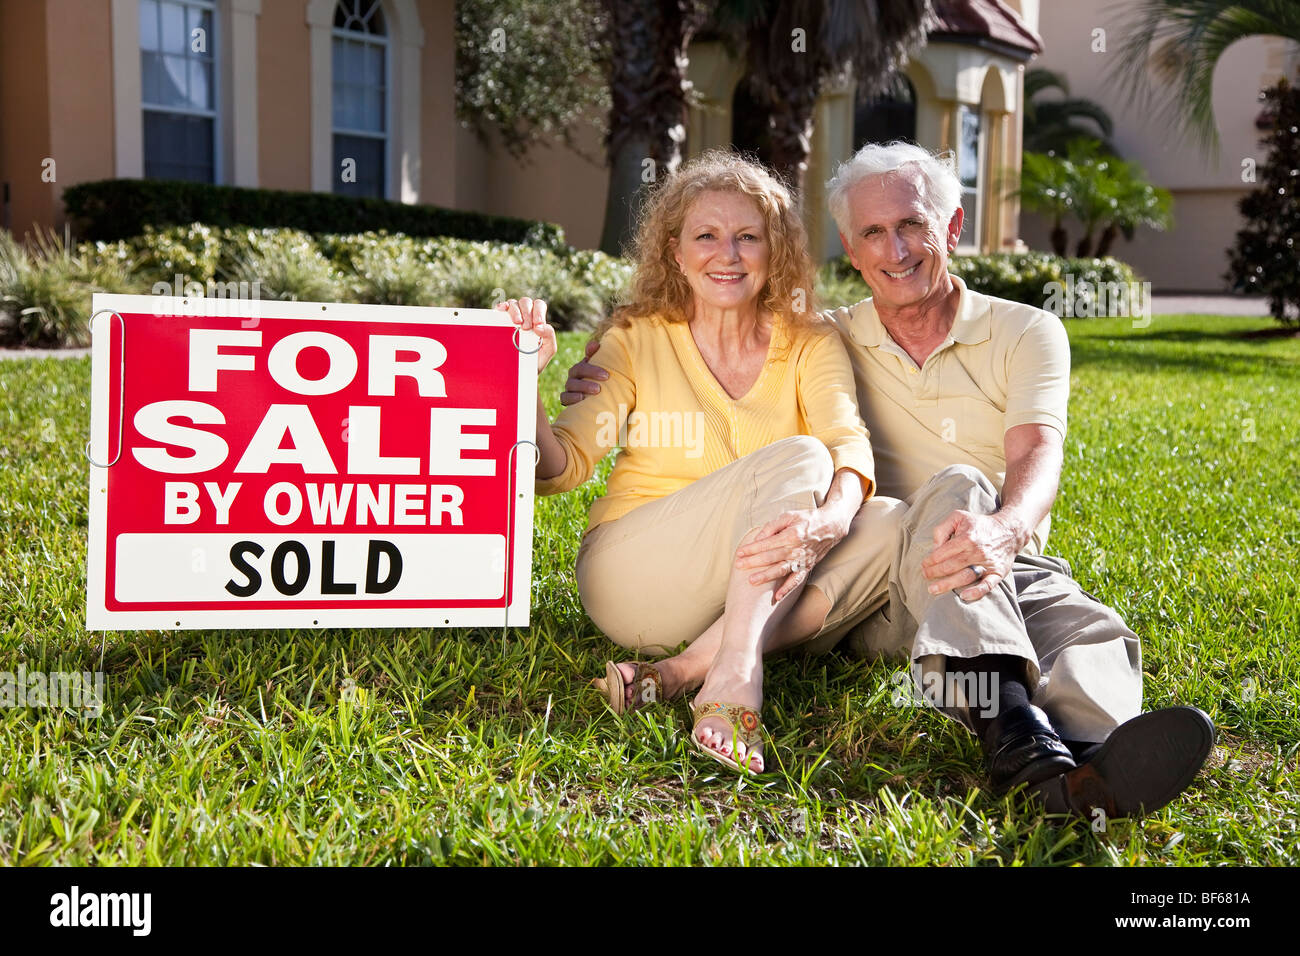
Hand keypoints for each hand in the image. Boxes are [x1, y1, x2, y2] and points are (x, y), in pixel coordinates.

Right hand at [496, 297, 556, 371]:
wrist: (520, 371)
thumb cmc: (535, 359)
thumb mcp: (548, 349)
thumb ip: (549, 336)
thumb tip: (539, 326)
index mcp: (537, 319)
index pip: (539, 306)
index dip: (538, 312)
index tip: (536, 326)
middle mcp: (525, 314)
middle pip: (526, 302)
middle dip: (527, 313)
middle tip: (526, 328)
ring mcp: (512, 316)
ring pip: (514, 303)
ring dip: (516, 311)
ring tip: (517, 323)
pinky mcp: (500, 320)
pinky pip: (501, 308)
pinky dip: (502, 306)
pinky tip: (502, 310)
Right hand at [560, 338, 607, 404]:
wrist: (599, 404)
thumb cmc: (602, 386)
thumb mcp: (603, 372)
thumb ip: (600, 357)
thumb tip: (595, 344)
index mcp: (583, 368)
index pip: (584, 363)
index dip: (593, 366)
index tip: (607, 374)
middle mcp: (574, 376)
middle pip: (577, 370)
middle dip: (591, 372)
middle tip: (606, 377)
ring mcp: (569, 388)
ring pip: (571, 384)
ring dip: (584, 386)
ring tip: (597, 390)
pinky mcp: (566, 400)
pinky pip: (564, 397)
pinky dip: (572, 397)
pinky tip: (582, 399)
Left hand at [733, 506, 850, 602]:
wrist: (831, 526)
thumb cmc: (808, 519)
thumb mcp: (789, 515)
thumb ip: (773, 526)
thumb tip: (758, 538)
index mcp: (791, 535)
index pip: (767, 543)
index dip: (752, 548)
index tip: (740, 553)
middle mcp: (797, 549)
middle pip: (771, 557)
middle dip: (753, 562)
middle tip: (739, 566)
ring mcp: (802, 559)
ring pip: (781, 570)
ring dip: (766, 576)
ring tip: (751, 581)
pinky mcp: (807, 567)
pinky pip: (796, 580)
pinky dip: (787, 589)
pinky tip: (777, 597)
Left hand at [921, 509, 1025, 601]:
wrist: (1010, 530)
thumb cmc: (980, 525)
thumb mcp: (959, 517)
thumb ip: (942, 529)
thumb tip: (934, 548)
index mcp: (967, 538)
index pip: (943, 553)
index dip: (930, 561)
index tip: (924, 565)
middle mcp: (977, 551)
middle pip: (950, 566)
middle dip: (934, 573)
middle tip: (925, 576)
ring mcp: (988, 563)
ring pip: (965, 577)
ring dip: (947, 585)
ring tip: (933, 589)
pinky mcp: (998, 572)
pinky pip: (987, 585)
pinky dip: (976, 592)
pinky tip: (964, 596)